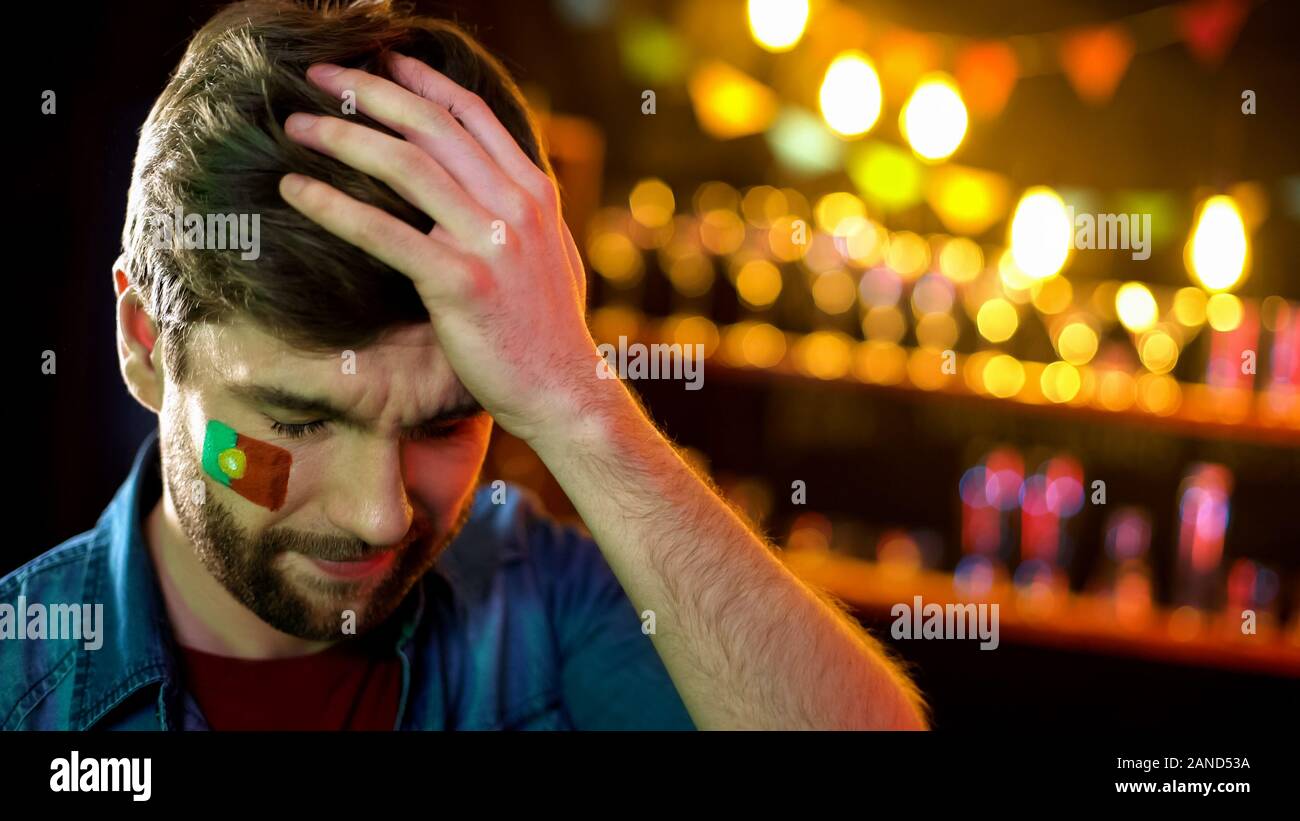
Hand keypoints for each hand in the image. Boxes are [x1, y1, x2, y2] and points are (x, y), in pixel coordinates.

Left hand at [278, 53, 600, 443]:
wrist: (564, 391)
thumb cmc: (547, 330)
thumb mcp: (552, 252)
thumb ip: (521, 211)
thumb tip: (489, 181)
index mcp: (534, 192)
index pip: (472, 114)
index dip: (421, 80)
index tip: (381, 62)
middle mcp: (515, 206)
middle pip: (432, 126)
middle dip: (370, 92)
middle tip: (320, 76)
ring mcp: (490, 242)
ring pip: (405, 166)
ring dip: (343, 137)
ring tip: (296, 125)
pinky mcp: (460, 283)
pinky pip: (384, 233)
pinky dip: (334, 205)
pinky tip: (296, 191)